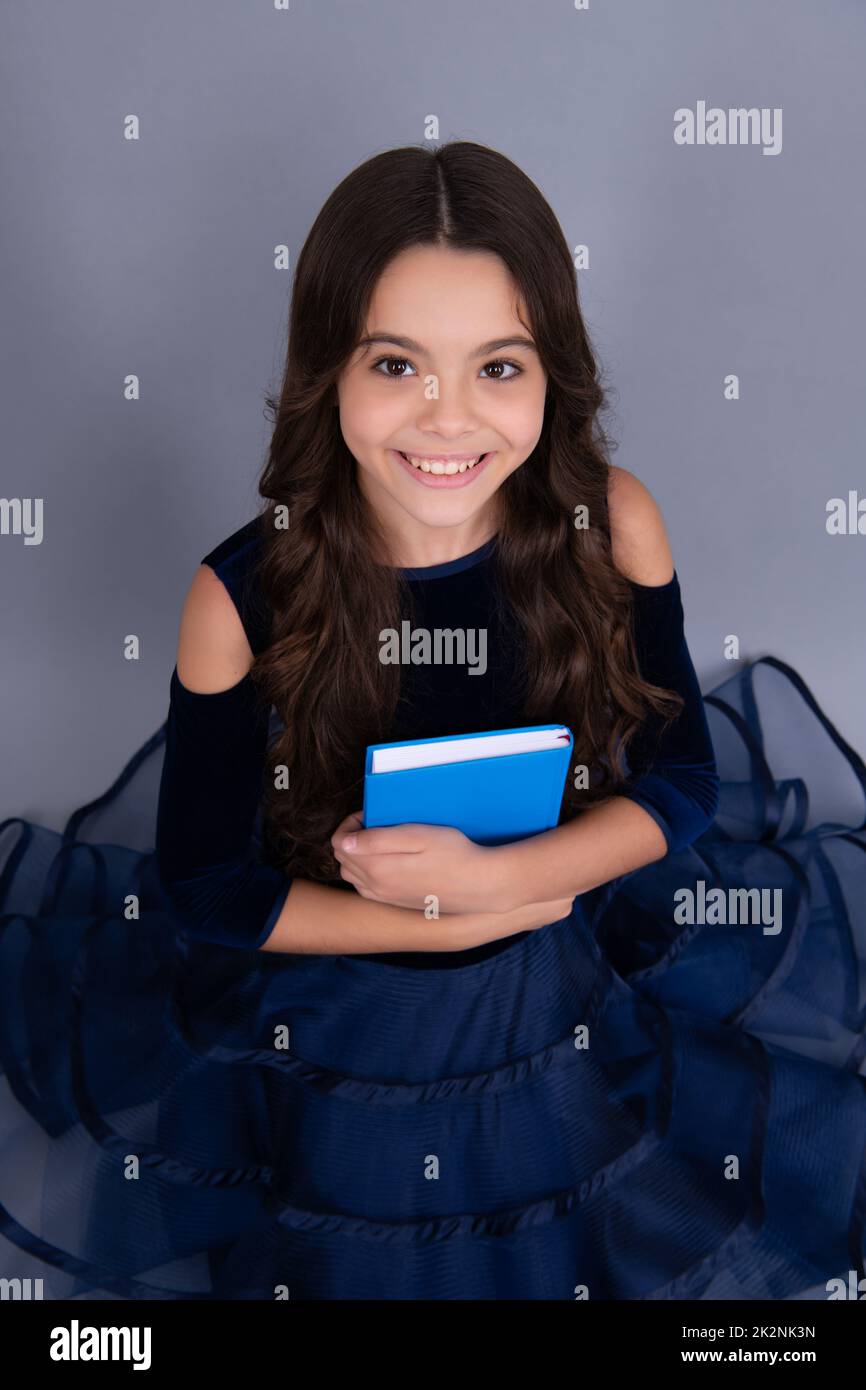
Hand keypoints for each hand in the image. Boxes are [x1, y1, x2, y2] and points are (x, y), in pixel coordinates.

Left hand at [330, 810, 511, 913]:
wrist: (480, 886)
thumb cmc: (454, 854)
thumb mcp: (417, 836)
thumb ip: (378, 838)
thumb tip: (344, 841)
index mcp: (377, 868)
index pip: (339, 843)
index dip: (350, 824)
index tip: (371, 815)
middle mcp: (375, 887)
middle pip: (342, 859)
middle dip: (352, 838)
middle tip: (377, 824)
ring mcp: (385, 898)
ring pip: (352, 874)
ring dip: (358, 855)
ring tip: (382, 841)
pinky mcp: (395, 903)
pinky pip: (366, 887)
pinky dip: (368, 871)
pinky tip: (390, 860)